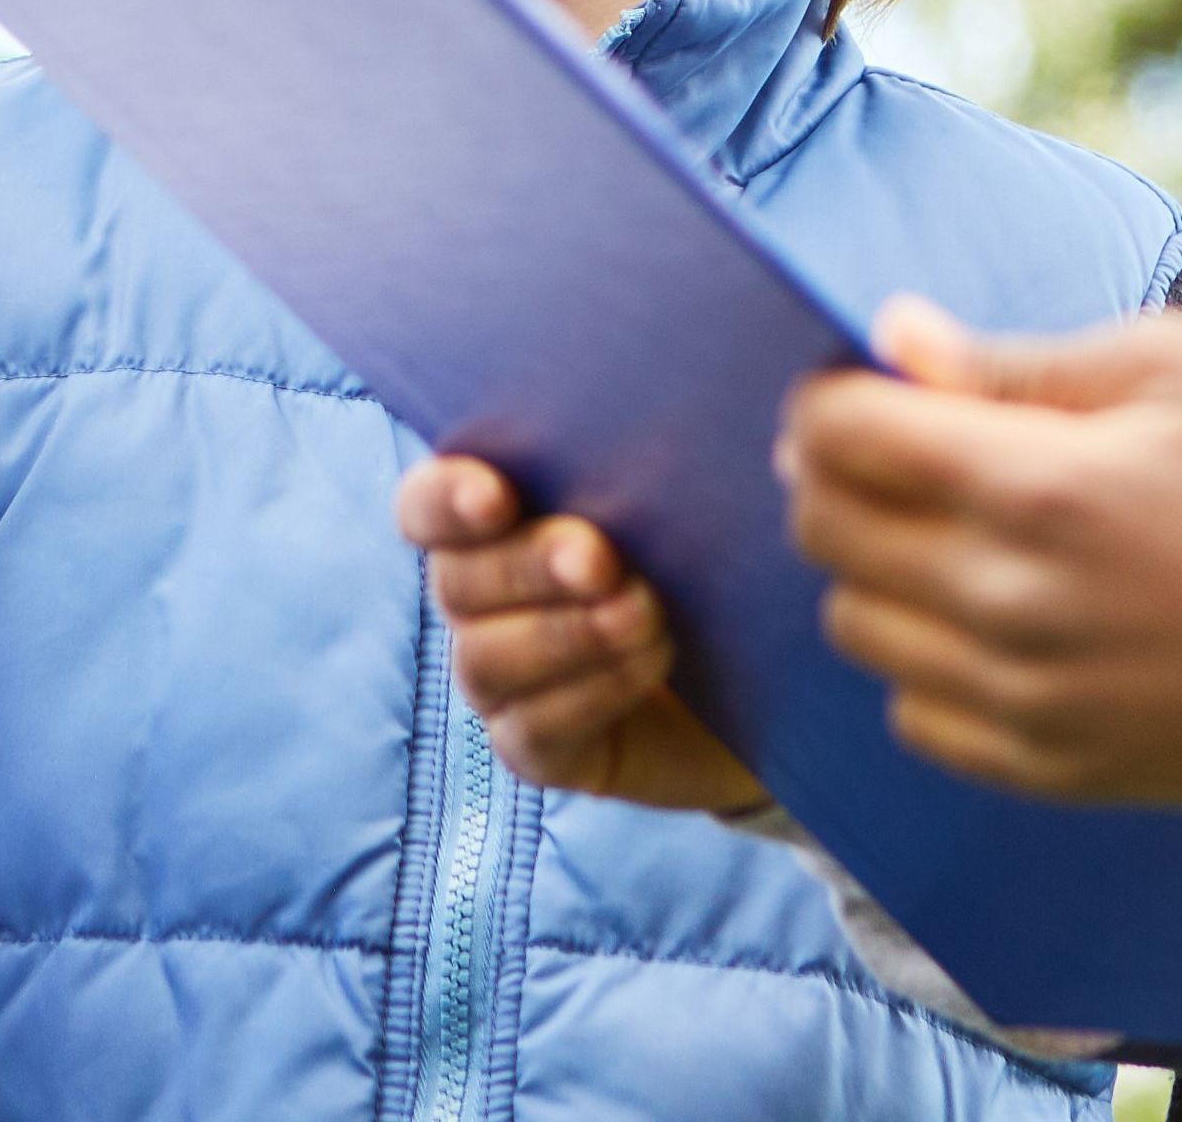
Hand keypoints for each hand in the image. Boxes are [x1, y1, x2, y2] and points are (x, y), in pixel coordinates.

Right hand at [393, 455, 768, 811]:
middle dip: (529, 566)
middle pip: (457, 581)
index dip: (445, 499)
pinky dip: (592, 692)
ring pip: (486, 660)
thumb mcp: (684, 501)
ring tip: (646, 615)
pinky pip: (534, 729)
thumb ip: (646, 464)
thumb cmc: (708, 558)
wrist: (756, 676)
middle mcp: (477, 600)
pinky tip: (649, 664)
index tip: (496, 496)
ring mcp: (499, 679)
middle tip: (600, 559)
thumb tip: (668, 433)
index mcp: (491, 522)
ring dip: (566, 634)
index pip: (426, 505)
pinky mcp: (537, 747)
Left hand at [779, 298, 1181, 805]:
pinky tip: (988, 624)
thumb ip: (1011, 362)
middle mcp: (1013, 603)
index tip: (858, 391)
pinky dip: (926, 664)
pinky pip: (916, 717)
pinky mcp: (1054, 769)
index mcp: (1038, 486)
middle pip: (826, 531)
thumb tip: (894, 338)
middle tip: (896, 454)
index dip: (828, 400)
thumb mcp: (1168, 370)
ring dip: (875, 572)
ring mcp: (1028, 698)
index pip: (840, 437)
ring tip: (951, 539)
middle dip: (835, 475)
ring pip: (855, 628)